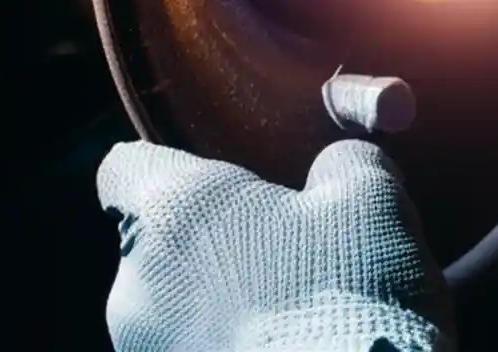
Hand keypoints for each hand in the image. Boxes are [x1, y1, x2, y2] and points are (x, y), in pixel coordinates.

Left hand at [97, 140, 453, 351]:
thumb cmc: (346, 292)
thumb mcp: (372, 201)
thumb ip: (346, 165)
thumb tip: (339, 166)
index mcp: (173, 210)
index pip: (125, 169)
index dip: (171, 168)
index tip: (220, 183)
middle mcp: (135, 284)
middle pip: (162, 247)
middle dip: (220, 250)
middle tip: (293, 258)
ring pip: (179, 312)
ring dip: (228, 308)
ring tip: (302, 320)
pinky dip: (237, 351)